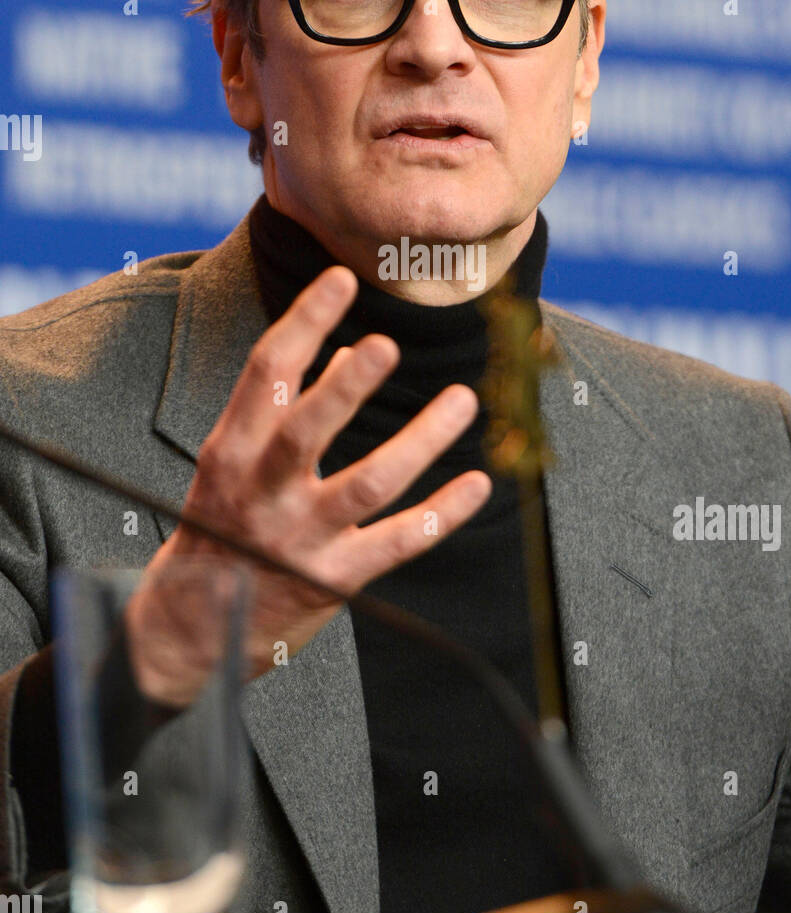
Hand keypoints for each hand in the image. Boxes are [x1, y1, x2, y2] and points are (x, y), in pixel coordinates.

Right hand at [125, 265, 491, 704]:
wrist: (189, 631)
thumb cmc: (219, 527)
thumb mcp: (234, 462)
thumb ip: (288, 408)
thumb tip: (345, 351)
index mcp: (231, 450)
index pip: (267, 374)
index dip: (304, 322)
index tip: (341, 281)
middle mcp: (261, 492)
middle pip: (308, 430)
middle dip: (347, 386)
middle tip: (387, 343)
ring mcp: (299, 539)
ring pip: (369, 484)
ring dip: (421, 441)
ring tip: (463, 400)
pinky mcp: (334, 581)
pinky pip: (399, 542)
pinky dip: (442, 512)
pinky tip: (479, 483)